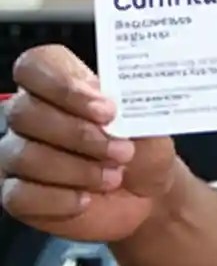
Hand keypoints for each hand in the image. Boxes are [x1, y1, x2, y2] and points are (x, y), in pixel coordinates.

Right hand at [0, 45, 177, 243]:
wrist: (150, 192)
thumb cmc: (144, 147)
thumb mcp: (148, 120)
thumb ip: (127, 103)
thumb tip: (111, 98)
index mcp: (61, 86)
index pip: (35, 66)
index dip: (63, 85)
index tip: (107, 109)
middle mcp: (31, 117)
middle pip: (25, 112)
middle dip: (79, 134)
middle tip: (123, 150)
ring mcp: (18, 155)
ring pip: (25, 156)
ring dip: (76, 169)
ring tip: (114, 176)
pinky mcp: (17, 195)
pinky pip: (20, 195)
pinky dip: (59, 200)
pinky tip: (86, 199)